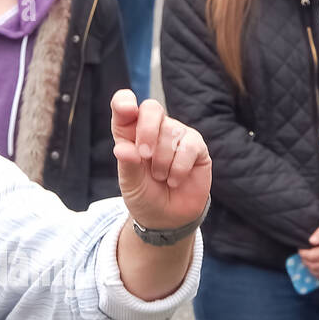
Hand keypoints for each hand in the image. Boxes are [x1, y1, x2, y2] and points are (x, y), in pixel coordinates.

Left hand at [111, 91, 211, 230]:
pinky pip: (189, 147)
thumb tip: (122, 149)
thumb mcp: (130, 183)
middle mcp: (154, 128)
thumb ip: (127, 164)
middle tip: (144, 156)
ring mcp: (176, 134)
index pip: (124, 105)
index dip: (124, 101)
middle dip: (147, 131)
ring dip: (162, 161)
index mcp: (129, 132)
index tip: (126, 109)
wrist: (167, 218)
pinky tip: (174, 180)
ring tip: (160, 177)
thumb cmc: (144, 196)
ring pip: (170, 132)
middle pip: (151, 109)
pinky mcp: (196, 146)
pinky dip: (179, 168)